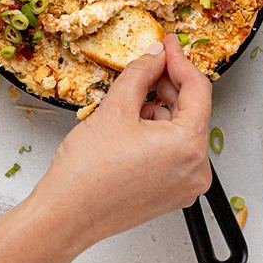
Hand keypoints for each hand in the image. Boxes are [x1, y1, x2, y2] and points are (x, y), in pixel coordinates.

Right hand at [32, 33, 212, 251]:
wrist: (64, 217)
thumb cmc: (87, 173)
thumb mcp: (116, 107)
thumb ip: (142, 72)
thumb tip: (155, 54)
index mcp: (189, 146)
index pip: (198, 90)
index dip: (179, 60)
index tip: (168, 45)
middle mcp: (195, 169)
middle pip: (191, 111)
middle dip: (168, 85)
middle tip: (148, 64)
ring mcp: (184, 185)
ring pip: (180, 131)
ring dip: (159, 109)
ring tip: (129, 103)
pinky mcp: (170, 193)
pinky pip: (172, 152)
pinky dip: (157, 133)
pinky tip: (131, 126)